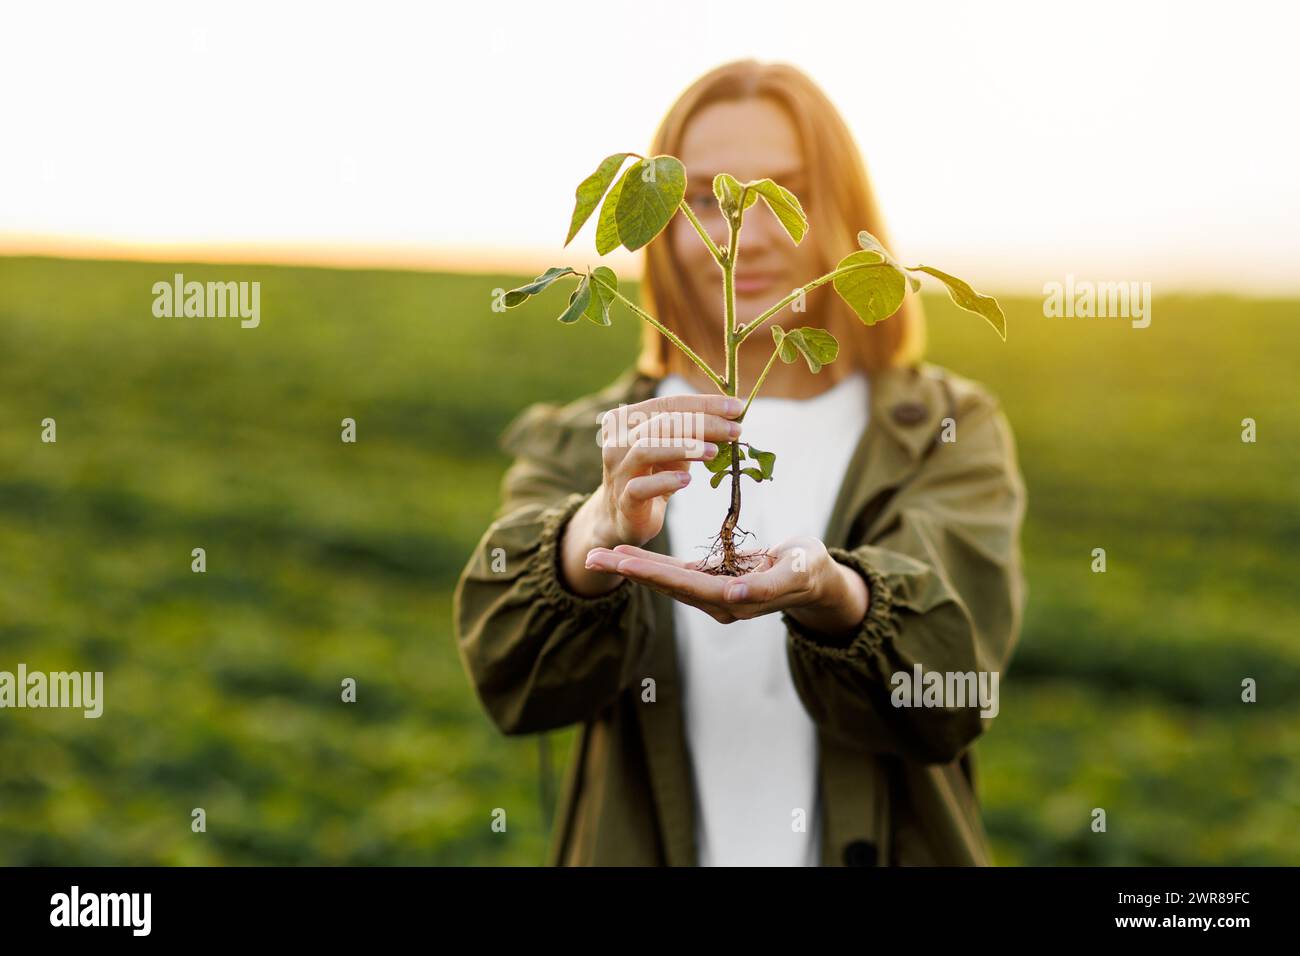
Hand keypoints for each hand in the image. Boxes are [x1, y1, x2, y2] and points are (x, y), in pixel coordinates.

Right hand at [560, 393, 744, 596]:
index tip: (737, 408)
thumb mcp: (673, 447)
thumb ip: (694, 431)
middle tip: (735, 431)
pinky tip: (686, 480)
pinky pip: (640, 487)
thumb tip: (734, 416)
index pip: (667, 404)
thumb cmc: (653, 473)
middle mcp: (615, 442)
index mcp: (625, 420)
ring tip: (714, 452)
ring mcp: (617, 472)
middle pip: (659, 423)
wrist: (625, 516)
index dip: (704, 404)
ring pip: (645, 449)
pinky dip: (665, 481)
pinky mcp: (623, 501)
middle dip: (702, 423)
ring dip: (683, 447)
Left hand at [584, 535, 868, 636]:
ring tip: (598, 555)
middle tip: (591, 558)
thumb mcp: (797, 572)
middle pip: (665, 585)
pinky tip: (627, 557)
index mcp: (734, 600)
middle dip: (628, 571)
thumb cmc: (810, 570)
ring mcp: (712, 595)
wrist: (815, 579)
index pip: (685, 585)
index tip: (623, 562)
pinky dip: (649, 565)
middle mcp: (716, 602)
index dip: (654, 573)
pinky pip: (674, 574)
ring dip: (631, 568)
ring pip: (664, 581)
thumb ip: (767, 586)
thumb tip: (735, 597)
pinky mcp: (711, 582)